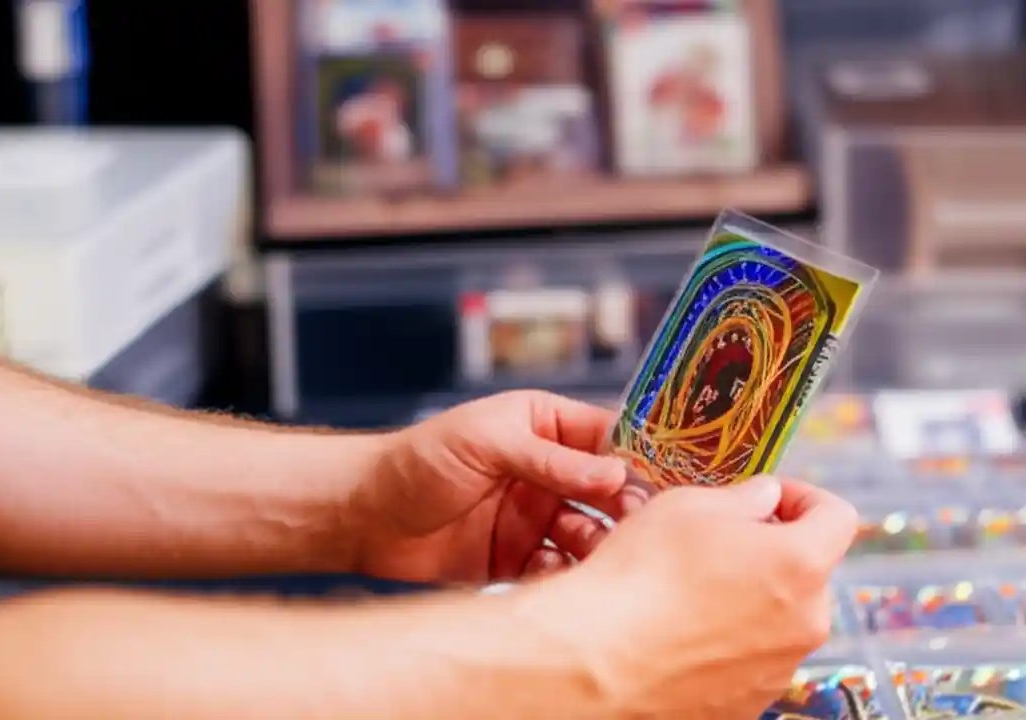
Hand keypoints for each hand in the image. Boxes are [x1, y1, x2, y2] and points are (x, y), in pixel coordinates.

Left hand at [347, 391, 638, 583]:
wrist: (363, 514)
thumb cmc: (419, 459)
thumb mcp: (489, 442)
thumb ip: (552, 459)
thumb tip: (615, 473)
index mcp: (546, 428)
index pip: (608, 437)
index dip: (637, 456)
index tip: (662, 478)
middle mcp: (548, 475)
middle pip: (608, 492)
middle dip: (624, 508)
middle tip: (631, 523)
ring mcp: (534, 520)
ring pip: (588, 535)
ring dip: (597, 545)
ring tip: (590, 550)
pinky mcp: (517, 563)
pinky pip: (557, 573)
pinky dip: (564, 577)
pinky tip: (552, 573)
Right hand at [531, 477, 857, 718]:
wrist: (594, 663)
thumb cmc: (640, 579)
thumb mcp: (688, 507)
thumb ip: (743, 499)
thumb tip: (763, 500)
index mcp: (801, 564)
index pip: (837, 516)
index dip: (804, 497)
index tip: (770, 498)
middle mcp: (804, 623)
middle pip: (809, 571)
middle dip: (774, 550)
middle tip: (720, 541)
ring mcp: (778, 670)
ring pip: (780, 618)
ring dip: (752, 597)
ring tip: (691, 590)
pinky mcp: (748, 704)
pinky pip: (753, 659)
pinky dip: (730, 641)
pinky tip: (682, 631)